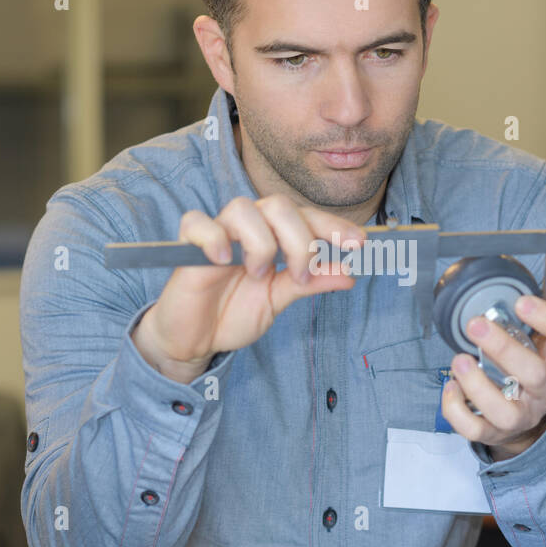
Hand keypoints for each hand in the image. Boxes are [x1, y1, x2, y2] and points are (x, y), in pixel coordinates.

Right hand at [134, 194, 364, 381]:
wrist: (195, 340)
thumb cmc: (232, 314)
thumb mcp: (278, 300)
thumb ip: (309, 283)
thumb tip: (349, 274)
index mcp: (273, 236)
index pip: (305, 217)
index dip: (332, 226)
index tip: (358, 243)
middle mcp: (247, 228)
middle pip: (279, 206)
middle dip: (299, 240)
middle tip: (300, 274)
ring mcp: (217, 234)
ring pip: (243, 209)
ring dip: (261, 242)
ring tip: (258, 274)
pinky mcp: (186, 246)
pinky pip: (197, 222)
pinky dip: (214, 237)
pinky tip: (224, 261)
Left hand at [440, 295, 545, 459]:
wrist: (524, 410)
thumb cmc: (524, 364)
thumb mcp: (534, 339)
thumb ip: (520, 319)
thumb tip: (488, 292)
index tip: (521, 302)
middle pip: (537, 375)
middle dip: (504, 349)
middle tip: (476, 325)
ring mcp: (524, 415)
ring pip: (507, 412)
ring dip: (478, 384)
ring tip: (459, 360)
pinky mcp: (498, 433)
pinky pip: (476, 430)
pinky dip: (457, 409)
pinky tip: (451, 386)